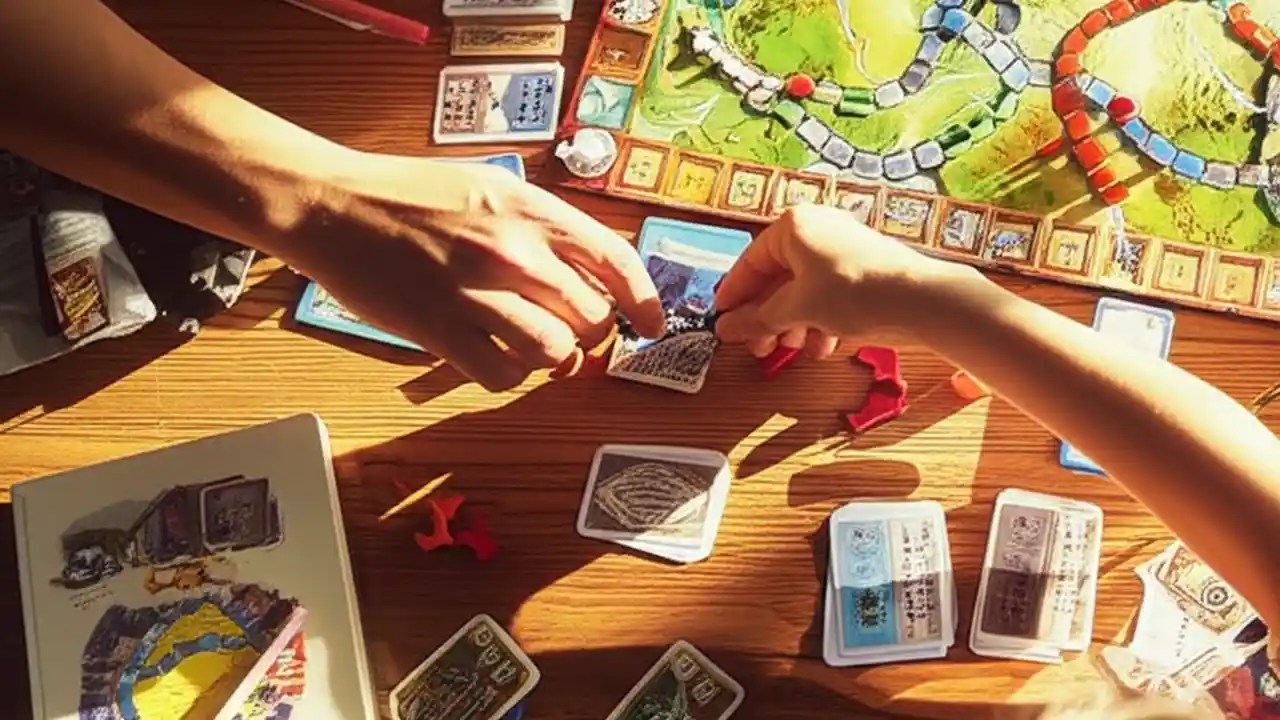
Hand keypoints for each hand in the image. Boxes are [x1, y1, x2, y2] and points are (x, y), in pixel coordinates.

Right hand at [273, 151, 664, 389]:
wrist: (333, 205)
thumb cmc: (409, 192)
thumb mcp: (490, 185)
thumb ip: (540, 224)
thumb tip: (587, 270)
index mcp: (531, 209)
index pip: (616, 261)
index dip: (645, 301)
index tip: (651, 324)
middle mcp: (513, 251)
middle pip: (592, 316)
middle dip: (592, 333)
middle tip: (573, 332)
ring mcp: (477, 293)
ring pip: (555, 352)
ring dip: (553, 358)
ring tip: (535, 346)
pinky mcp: (440, 330)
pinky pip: (503, 374)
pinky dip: (509, 374)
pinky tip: (495, 356)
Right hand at [714, 205, 963, 356]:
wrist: (921, 300)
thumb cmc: (854, 294)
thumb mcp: (797, 309)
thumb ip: (756, 319)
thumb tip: (723, 329)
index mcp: (793, 226)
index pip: (750, 261)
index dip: (734, 295)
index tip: (721, 322)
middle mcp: (816, 229)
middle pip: (777, 278)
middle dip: (766, 317)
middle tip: (758, 347)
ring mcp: (842, 247)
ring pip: (803, 289)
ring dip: (793, 323)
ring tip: (792, 350)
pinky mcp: (863, 267)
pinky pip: (828, 293)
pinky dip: (820, 319)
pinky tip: (823, 346)